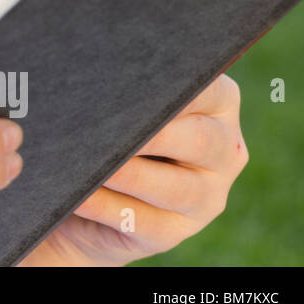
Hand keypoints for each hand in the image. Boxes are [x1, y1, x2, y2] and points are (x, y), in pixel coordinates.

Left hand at [19, 73, 247, 265]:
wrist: (93, 196)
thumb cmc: (111, 128)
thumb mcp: (125, 101)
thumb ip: (126, 86)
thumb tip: (98, 70)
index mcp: (218, 106)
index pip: (208, 90)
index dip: (177, 88)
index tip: (136, 82)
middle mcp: (225, 151)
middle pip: (201, 140)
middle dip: (153, 132)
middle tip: (108, 124)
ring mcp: (206, 198)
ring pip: (176, 188)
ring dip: (128, 174)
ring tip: (89, 163)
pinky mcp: (174, 233)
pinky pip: (142, 222)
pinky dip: (106, 206)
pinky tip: (77, 195)